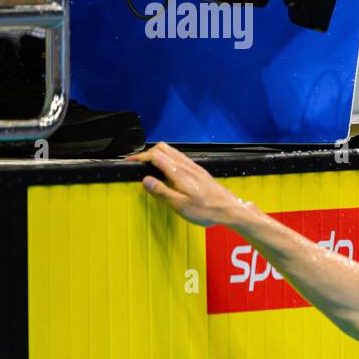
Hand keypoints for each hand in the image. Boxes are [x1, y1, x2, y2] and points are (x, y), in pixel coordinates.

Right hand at [128, 142, 252, 227]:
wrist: (229, 209)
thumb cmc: (207, 210)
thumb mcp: (180, 205)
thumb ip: (161, 191)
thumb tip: (145, 179)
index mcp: (180, 173)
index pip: (155, 156)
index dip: (140, 157)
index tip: (129, 162)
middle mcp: (187, 166)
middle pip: (163, 148)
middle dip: (147, 153)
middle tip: (137, 163)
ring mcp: (194, 167)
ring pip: (172, 152)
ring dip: (158, 155)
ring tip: (148, 166)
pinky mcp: (199, 171)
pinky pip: (180, 158)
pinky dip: (168, 160)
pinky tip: (167, 172)